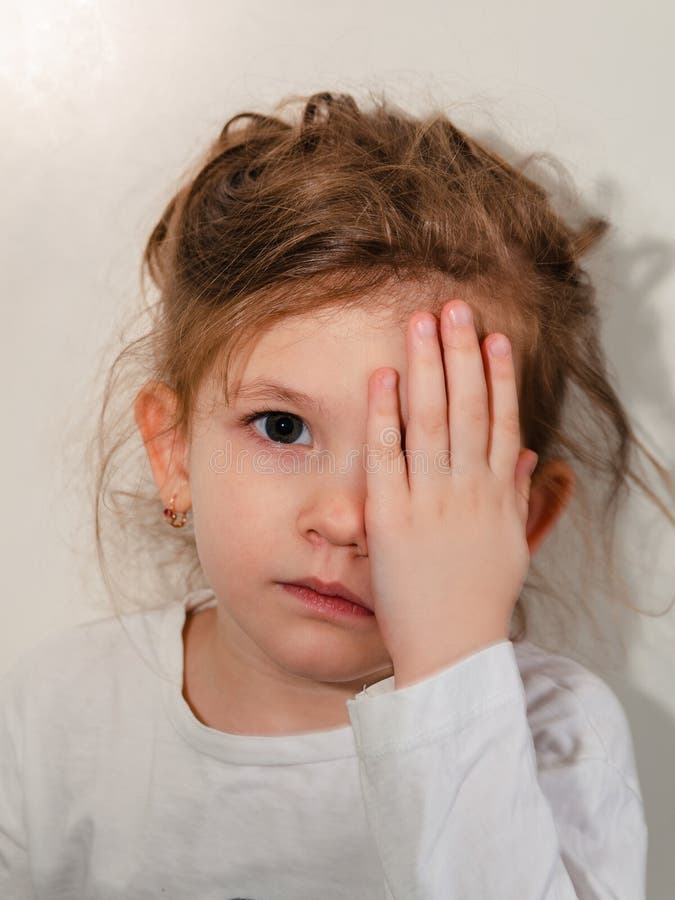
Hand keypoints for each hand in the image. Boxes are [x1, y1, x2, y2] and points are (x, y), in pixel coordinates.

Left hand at [364, 300, 537, 687]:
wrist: (451, 652)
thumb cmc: (479, 602)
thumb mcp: (509, 545)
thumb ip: (518, 496)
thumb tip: (532, 457)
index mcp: (496, 496)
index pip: (501, 422)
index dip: (499, 377)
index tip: (495, 338)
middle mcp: (467, 490)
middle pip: (468, 408)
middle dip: (462, 354)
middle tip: (455, 307)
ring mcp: (429, 501)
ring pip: (432, 420)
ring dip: (428, 368)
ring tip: (423, 322)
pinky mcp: (391, 517)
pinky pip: (387, 456)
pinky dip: (386, 415)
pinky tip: (383, 378)